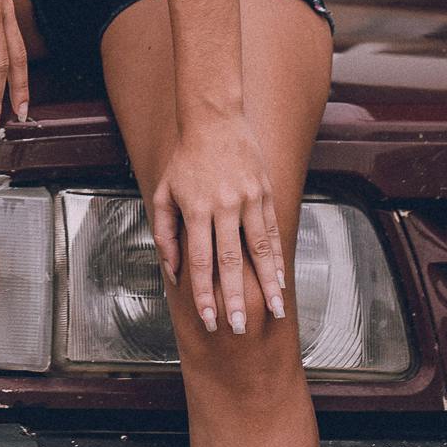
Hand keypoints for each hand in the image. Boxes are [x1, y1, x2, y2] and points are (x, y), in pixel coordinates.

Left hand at [149, 115, 286, 333]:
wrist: (214, 119)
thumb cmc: (184, 160)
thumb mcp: (164, 193)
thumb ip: (165, 234)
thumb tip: (172, 272)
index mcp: (196, 208)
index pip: (199, 261)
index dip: (204, 294)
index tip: (208, 320)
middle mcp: (224, 206)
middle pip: (230, 261)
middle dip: (236, 298)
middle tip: (240, 327)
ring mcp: (249, 198)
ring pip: (260, 250)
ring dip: (267, 285)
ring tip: (274, 312)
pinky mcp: (266, 193)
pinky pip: (272, 232)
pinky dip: (277, 259)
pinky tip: (281, 281)